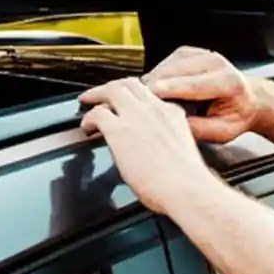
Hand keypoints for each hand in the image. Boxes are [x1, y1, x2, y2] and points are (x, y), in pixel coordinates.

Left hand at [78, 78, 218, 215]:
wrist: (186, 189)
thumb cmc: (187, 182)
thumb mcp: (181, 148)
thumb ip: (165, 139)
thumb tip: (151, 148)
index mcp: (172, 113)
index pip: (150, 94)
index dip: (135, 97)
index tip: (127, 104)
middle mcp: (154, 109)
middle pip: (129, 84)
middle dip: (112, 87)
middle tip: (102, 94)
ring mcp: (136, 116)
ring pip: (112, 90)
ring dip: (97, 95)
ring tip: (88, 101)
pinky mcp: (119, 130)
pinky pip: (97, 114)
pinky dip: (88, 118)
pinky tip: (86, 127)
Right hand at [141, 46, 269, 142]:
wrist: (248, 99)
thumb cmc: (236, 116)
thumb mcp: (223, 131)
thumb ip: (199, 129)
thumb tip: (172, 124)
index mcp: (229, 82)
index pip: (194, 84)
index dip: (169, 89)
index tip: (150, 94)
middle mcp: (215, 63)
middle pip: (175, 71)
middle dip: (155, 87)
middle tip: (147, 107)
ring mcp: (201, 54)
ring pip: (166, 65)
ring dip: (155, 82)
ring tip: (159, 101)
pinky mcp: (189, 52)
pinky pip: (165, 62)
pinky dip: (159, 76)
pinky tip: (163, 89)